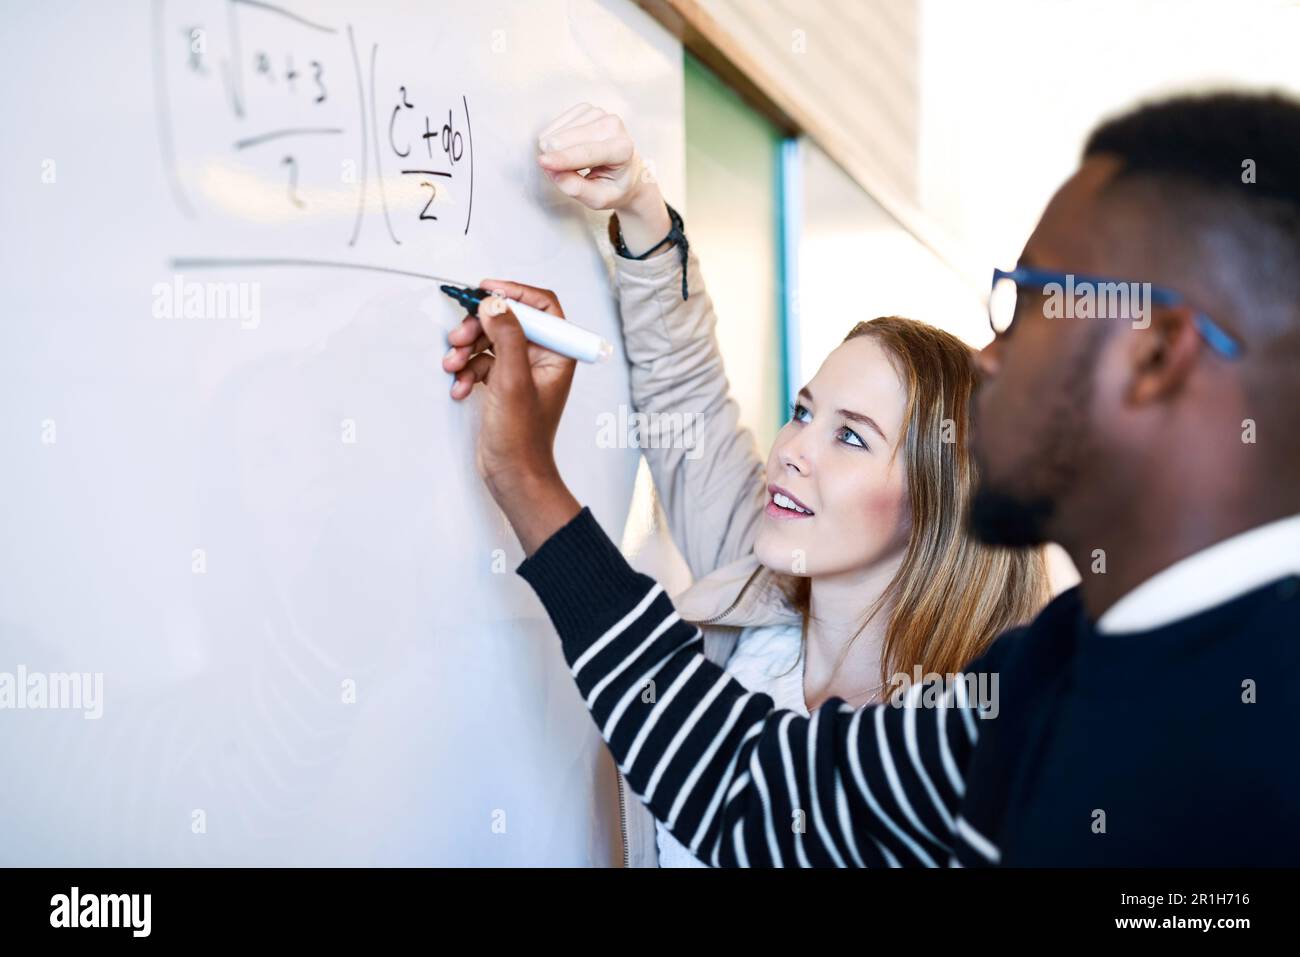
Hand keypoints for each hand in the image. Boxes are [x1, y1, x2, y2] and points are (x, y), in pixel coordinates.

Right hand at [442, 280, 581, 554]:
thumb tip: (495, 303)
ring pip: (490, 342)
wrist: (513, 475)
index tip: (484, 290)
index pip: (542, 305)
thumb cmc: (523, 438)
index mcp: (558, 353)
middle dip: (479, 327)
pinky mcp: (504, 385)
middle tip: (459, 336)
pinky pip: (481, 363)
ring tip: (453, 365)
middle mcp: (543, 359)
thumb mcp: (513, 379)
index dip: (513, 292)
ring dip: (467, 350)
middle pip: (509, 320)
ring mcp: (522, 372)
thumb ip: (507, 335)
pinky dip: (467, 371)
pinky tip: (461, 387)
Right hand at [536, 103, 670, 255]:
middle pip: (568, 139)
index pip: (588, 152)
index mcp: (623, 149)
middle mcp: (613, 125)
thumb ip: (575, 188)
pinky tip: (565, 149)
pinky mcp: (585, 109)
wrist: (625, 171)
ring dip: (554, 151)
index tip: (541, 162)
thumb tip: (551, 170)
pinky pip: (556, 124)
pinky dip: (553, 139)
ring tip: (570, 164)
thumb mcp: (598, 199)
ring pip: (559, 131)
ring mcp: (599, 113)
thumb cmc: (612, 186)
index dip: (563, 158)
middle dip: (555, 158)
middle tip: (563, 175)